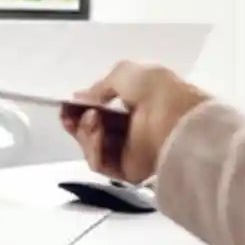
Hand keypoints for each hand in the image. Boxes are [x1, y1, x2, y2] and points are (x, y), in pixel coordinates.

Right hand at [61, 61, 210, 183]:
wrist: (177, 116)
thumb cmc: (158, 90)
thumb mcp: (125, 73)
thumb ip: (100, 85)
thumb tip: (83, 96)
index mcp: (136, 104)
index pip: (101, 110)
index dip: (81, 108)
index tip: (67, 105)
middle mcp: (132, 129)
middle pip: (92, 131)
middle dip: (77, 122)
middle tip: (69, 114)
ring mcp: (131, 152)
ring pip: (93, 148)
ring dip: (85, 133)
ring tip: (92, 119)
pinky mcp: (129, 171)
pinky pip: (101, 163)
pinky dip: (94, 148)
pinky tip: (98, 132)